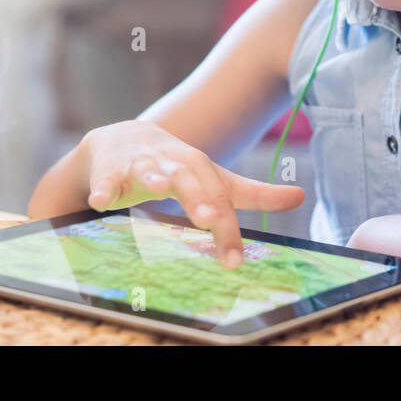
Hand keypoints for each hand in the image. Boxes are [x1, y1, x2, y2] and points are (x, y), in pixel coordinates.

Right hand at [74, 121, 304, 268]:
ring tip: (158, 186)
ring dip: (152, 177)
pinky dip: (102, 188)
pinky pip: (105, 180)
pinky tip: (100, 200)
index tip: (234, 262)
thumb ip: (254, 192)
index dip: (228, 230)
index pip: (221, 198)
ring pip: (147, 169)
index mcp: (201, 167)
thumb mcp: (216, 179)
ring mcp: (140, 164)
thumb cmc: (178, 168)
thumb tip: (301, 197)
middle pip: (189, 180)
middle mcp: (173, 163)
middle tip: (209, 219)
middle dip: (198, 198)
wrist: (124, 138)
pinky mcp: (109, 171)